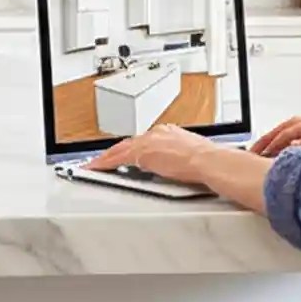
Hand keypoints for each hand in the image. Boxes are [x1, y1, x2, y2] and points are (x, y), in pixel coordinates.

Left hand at [84, 124, 220, 183]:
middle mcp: (155, 133)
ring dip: (106, 158)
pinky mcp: (140, 154)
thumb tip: (180, 166)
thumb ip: (179, 158)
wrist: (206, 160)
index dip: (133, 148)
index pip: (144, 140)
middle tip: (103, 159)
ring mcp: (146, 142)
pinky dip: (104, 164)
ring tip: (95, 164)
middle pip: (128, 143)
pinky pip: (116, 159)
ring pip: (119, 149)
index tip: (128, 154)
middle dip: (115, 152)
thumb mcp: (190, 155)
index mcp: (168, 132)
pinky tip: (96, 169)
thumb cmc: (205, 160)